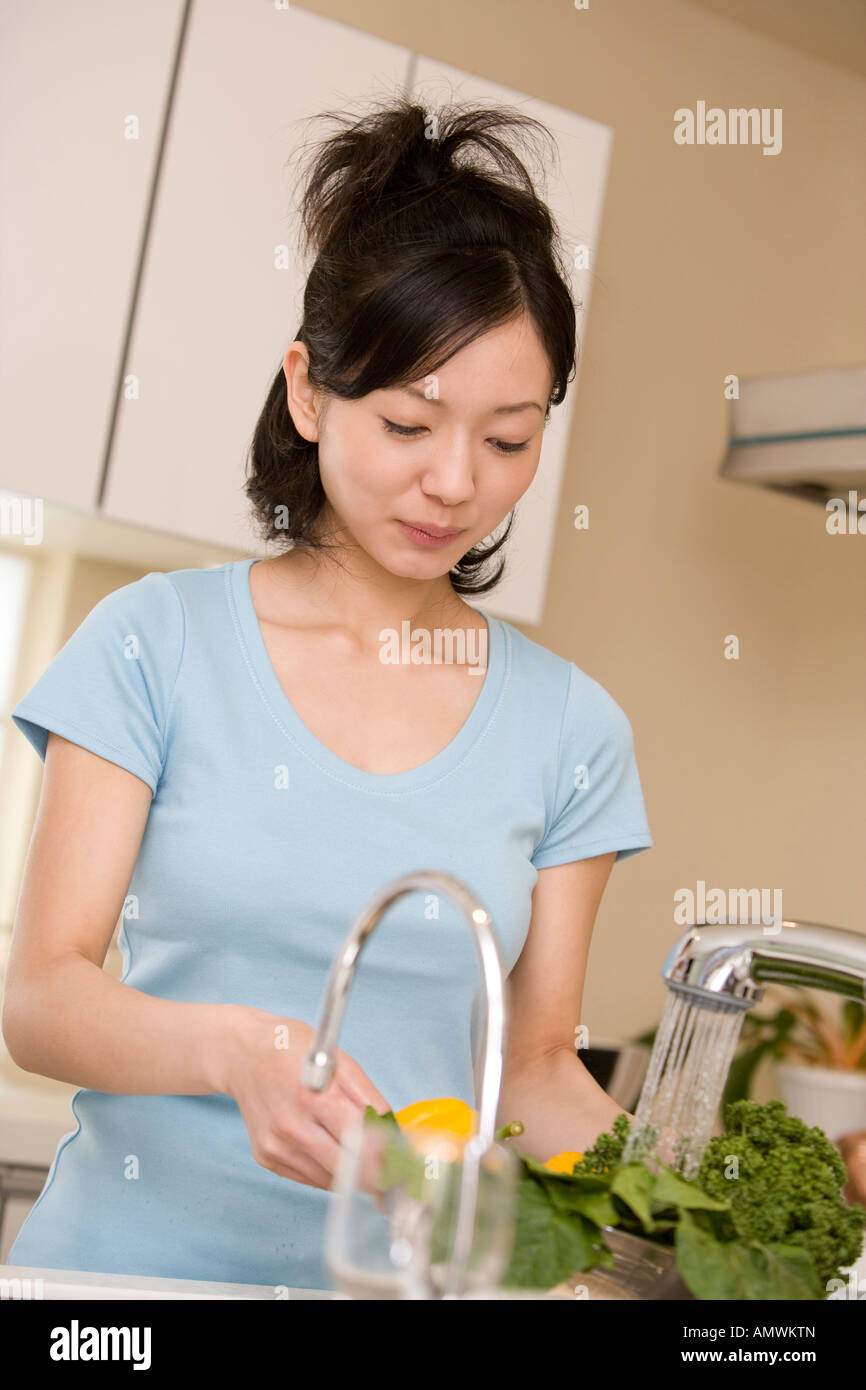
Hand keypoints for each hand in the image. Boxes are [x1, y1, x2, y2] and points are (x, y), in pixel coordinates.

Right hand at [219, 1006, 390, 1190]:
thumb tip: (392, 1131)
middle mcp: (292, 1126)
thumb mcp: (339, 1059)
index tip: (403, 1168)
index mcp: (315, 1097)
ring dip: (351, 1175)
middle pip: (346, 1168)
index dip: (386, 1158)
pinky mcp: (266, 1157)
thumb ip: (367, 1097)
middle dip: (374, 1175)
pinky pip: (309, 1178)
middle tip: (392, 1178)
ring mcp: (277, 1145)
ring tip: (362, 1160)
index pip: (361, 1141)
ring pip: (329, 1180)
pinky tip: (331, 1152)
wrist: (244, 1054)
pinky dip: (327, 1171)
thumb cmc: (293, 1050)